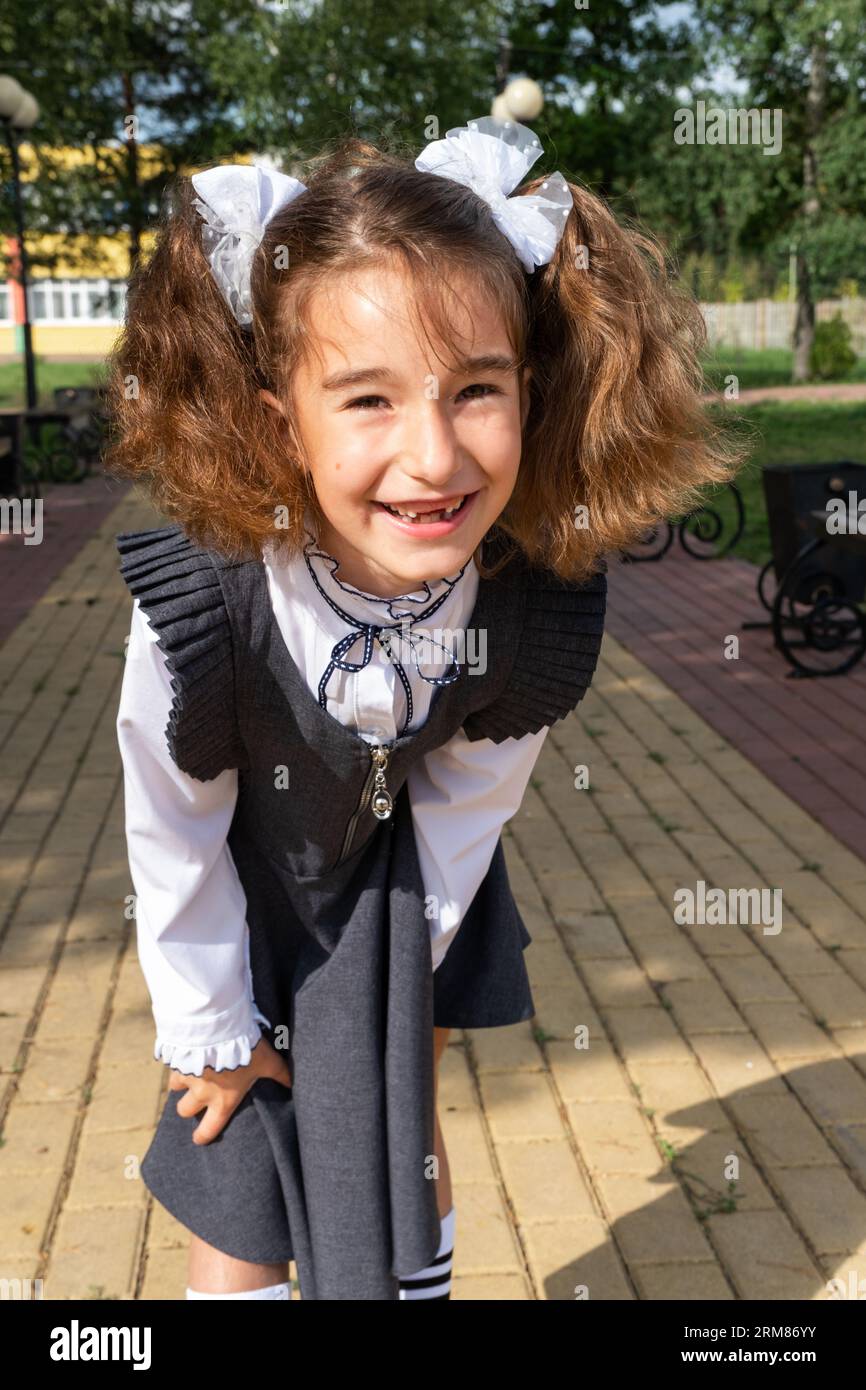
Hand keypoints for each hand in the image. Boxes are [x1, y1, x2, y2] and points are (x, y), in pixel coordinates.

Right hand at [168, 1036, 292, 1145]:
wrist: (220, 1030)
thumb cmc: (246, 1051)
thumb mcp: (268, 1062)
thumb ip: (280, 1074)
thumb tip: (292, 1084)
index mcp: (223, 1101)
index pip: (208, 1129)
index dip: (203, 1136)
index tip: (199, 1137)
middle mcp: (202, 1094)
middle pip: (185, 1112)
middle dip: (189, 1109)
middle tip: (195, 1102)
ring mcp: (187, 1078)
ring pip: (175, 1091)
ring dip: (181, 1086)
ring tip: (188, 1079)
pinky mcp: (178, 1060)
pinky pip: (172, 1068)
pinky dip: (177, 1065)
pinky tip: (183, 1059)